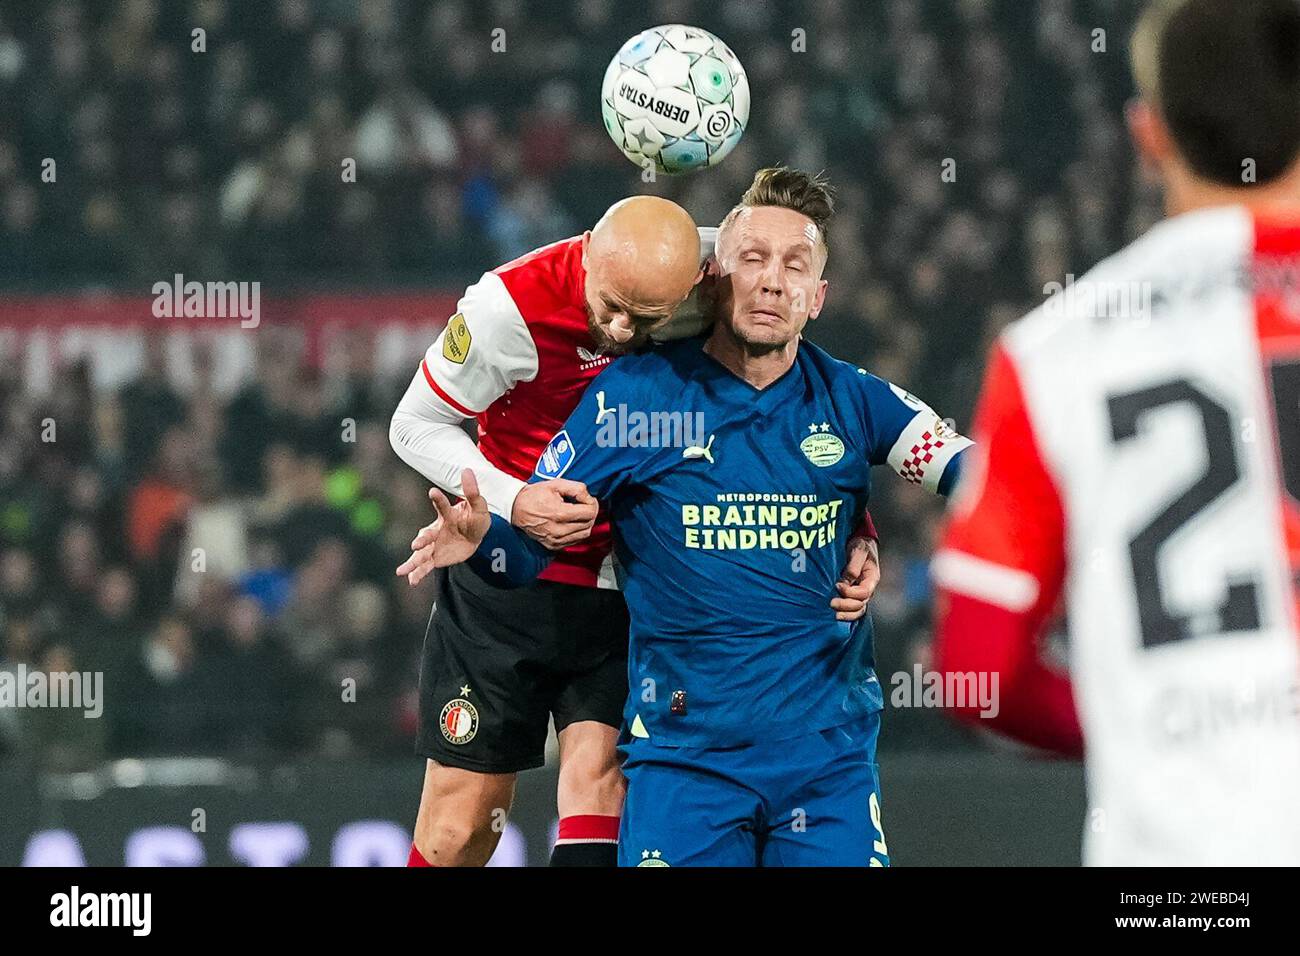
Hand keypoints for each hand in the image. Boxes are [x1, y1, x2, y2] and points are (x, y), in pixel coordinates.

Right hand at [395, 469, 491, 585]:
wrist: (476, 535)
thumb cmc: (475, 518)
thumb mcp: (479, 506)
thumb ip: (472, 491)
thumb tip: (467, 469)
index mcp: (447, 515)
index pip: (442, 506)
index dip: (438, 499)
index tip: (433, 491)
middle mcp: (437, 530)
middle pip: (427, 534)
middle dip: (422, 540)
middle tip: (416, 544)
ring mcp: (435, 544)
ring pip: (422, 553)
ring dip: (412, 562)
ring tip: (400, 571)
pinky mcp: (436, 557)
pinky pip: (426, 566)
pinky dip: (418, 573)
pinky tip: (411, 582)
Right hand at [511, 479, 598, 549]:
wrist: (516, 508)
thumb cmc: (535, 495)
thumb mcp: (556, 484)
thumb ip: (577, 488)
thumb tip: (589, 497)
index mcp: (559, 513)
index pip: (589, 513)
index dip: (592, 504)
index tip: (587, 499)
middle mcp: (558, 530)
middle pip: (589, 524)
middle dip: (590, 513)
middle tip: (584, 504)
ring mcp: (555, 540)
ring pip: (584, 534)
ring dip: (585, 523)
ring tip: (578, 513)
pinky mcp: (553, 545)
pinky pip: (574, 541)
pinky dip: (577, 531)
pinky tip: (571, 522)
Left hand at [832, 534, 879, 621]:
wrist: (861, 544)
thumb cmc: (861, 546)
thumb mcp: (859, 551)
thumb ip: (853, 565)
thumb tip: (847, 579)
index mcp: (872, 578)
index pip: (864, 592)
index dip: (850, 592)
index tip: (838, 585)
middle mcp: (868, 588)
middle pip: (860, 604)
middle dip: (846, 605)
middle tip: (832, 603)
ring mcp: (861, 593)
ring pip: (858, 610)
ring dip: (846, 614)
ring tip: (834, 615)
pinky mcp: (854, 595)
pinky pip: (853, 609)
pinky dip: (846, 614)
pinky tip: (836, 616)